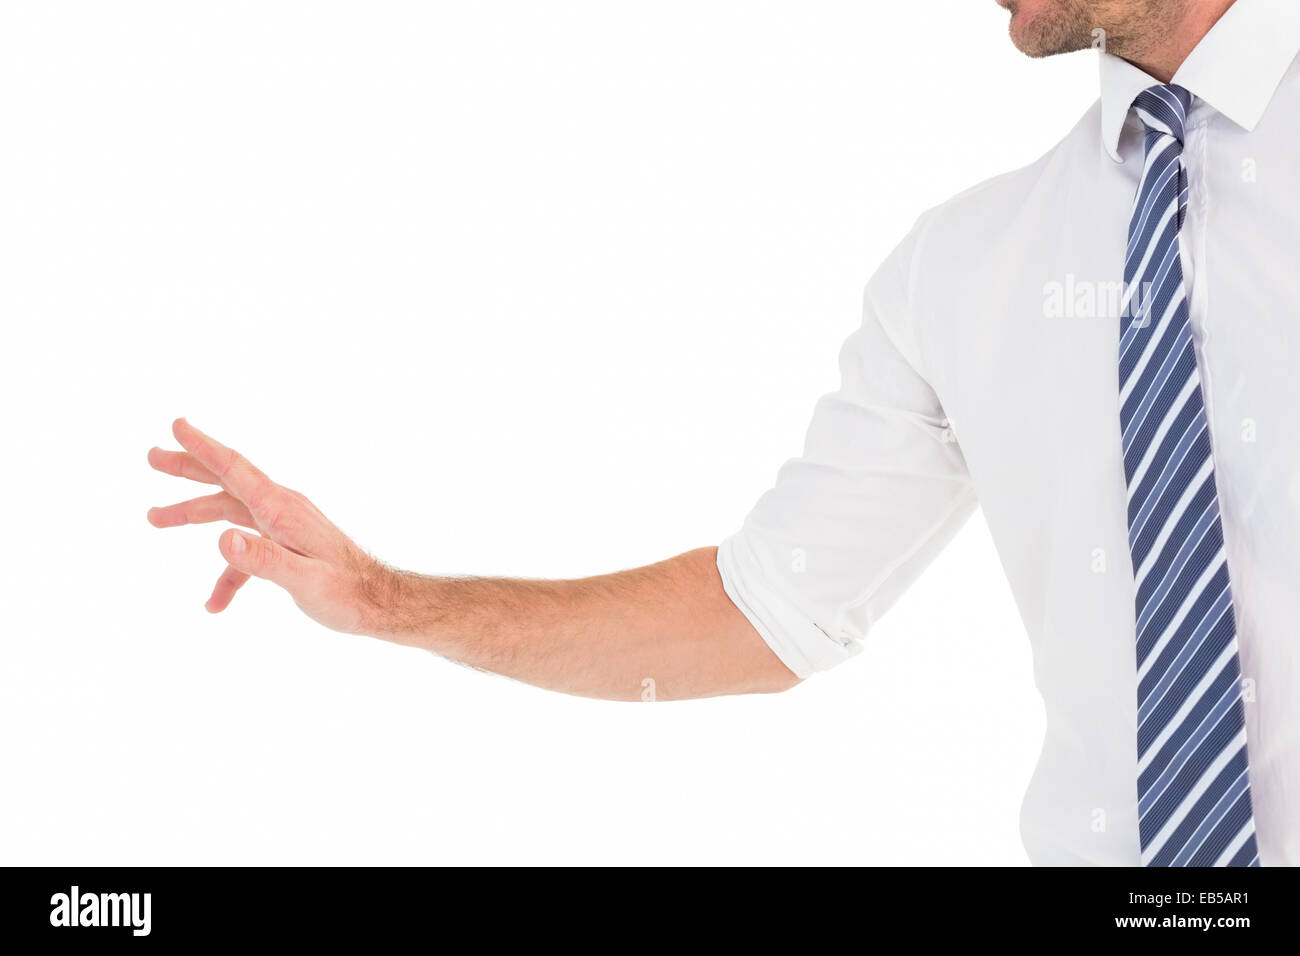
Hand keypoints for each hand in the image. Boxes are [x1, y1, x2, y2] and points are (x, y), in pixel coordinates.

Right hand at [147, 418, 386, 633]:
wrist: (380, 603)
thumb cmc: (348, 593)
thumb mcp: (304, 581)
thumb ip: (264, 561)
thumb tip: (221, 539)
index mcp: (282, 510)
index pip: (237, 470)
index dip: (204, 446)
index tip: (177, 424)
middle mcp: (281, 510)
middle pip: (227, 481)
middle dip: (188, 468)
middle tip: (151, 457)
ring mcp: (283, 527)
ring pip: (230, 511)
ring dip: (193, 513)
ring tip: (154, 517)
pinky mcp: (286, 547)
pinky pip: (247, 552)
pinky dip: (227, 574)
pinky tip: (214, 604)